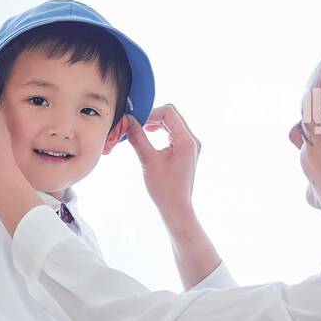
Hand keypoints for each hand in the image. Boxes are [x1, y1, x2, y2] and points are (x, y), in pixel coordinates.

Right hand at [122, 104, 201, 220]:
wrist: (176, 208)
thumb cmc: (164, 189)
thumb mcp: (148, 160)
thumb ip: (138, 138)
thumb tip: (128, 121)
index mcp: (187, 141)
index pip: (169, 112)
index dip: (150, 113)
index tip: (136, 122)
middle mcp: (192, 140)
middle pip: (172, 116)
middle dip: (152, 117)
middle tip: (136, 125)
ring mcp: (191, 146)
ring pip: (173, 123)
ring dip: (156, 124)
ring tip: (142, 131)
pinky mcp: (186, 152)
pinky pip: (174, 133)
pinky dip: (161, 131)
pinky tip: (149, 137)